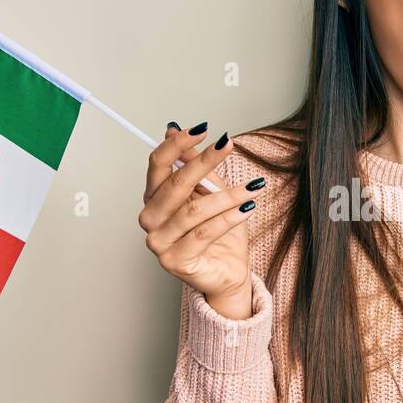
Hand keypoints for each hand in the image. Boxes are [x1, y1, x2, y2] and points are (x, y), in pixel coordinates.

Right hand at [138, 124, 262, 318]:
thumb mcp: (211, 193)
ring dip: (227, 195)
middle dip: (204, 161)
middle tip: (228, 145)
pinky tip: (247, 208)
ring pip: (193, 210)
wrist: (227, 273)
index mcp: (154, 199)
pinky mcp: (175, 261)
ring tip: (252, 188)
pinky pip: (204, 233)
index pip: (158, 165)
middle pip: (176, 183)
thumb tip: (175, 131)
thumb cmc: (218, 234)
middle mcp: (150, 220)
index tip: (204, 129)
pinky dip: (229, 218)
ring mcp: (159, 242)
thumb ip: (194, 166)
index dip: (178, 145)